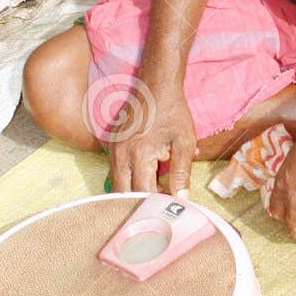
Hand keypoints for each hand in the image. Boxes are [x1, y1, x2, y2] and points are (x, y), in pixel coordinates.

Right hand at [108, 78, 196, 197]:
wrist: (156, 86)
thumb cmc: (173, 112)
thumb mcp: (184, 142)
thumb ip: (181, 173)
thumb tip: (181, 199)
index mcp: (139, 155)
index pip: (144, 193)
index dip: (157, 204)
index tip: (170, 209)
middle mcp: (121, 155)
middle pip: (123, 194)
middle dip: (139, 204)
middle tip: (158, 206)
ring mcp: (113, 149)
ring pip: (116, 184)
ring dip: (132, 192)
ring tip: (153, 192)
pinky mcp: (111, 145)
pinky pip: (115, 171)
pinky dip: (128, 180)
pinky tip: (144, 178)